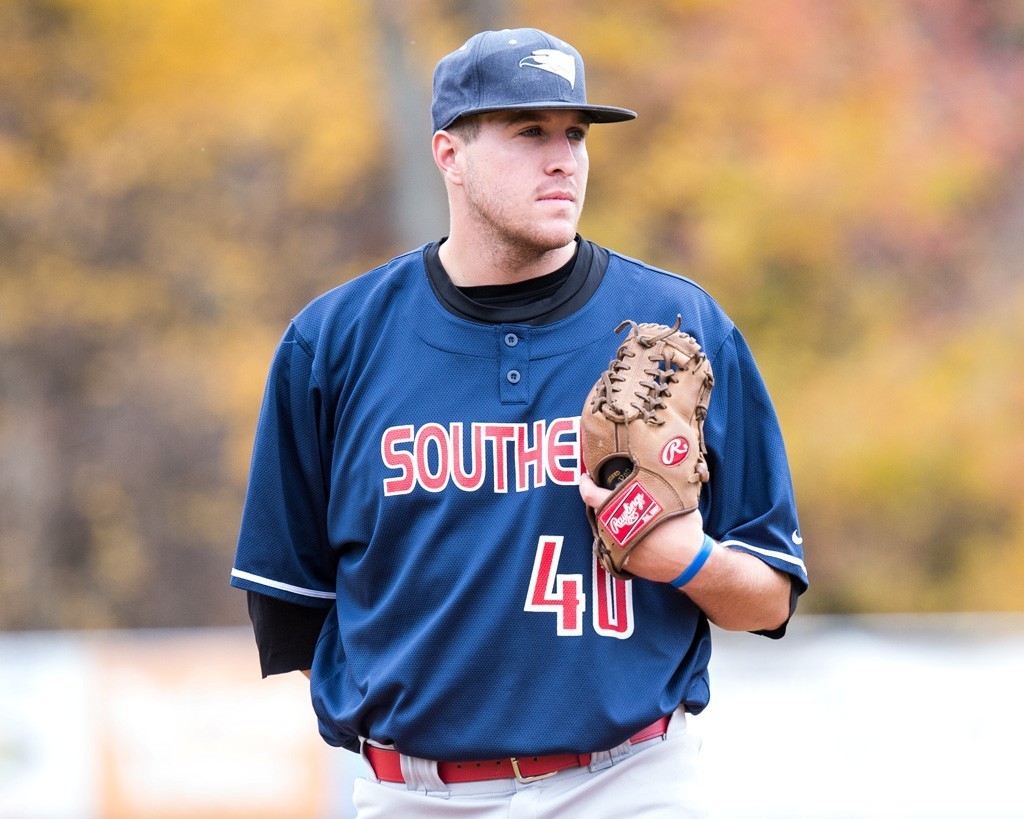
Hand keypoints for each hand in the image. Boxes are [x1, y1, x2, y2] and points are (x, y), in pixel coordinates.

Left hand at [578, 472, 706, 583]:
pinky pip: (613, 545)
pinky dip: (619, 537)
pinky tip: (633, 533)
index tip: (586, 477)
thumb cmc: (684, 529)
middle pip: (598, 512)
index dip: (585, 484)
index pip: (591, 495)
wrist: (691, 563)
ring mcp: (616, 548)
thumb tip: (657, 469)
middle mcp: (614, 530)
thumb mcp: (672, 498)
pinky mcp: (622, 563)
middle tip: (611, 493)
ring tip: (624, 513)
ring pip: (604, 529)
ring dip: (611, 520)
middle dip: (602, 502)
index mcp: (622, 511)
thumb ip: (655, 486)